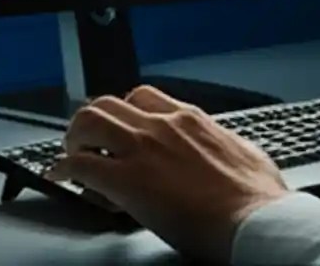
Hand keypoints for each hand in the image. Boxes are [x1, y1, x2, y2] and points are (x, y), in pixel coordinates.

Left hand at [45, 86, 287, 262]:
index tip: (120, 129)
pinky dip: (64, 169)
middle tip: (87, 143)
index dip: (125, 113)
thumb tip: (226, 149)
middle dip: (92, 122)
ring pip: (89, 121)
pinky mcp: (127, 181)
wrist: (257, 222)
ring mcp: (143, 149)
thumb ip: (224, 146)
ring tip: (72, 156)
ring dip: (75, 138)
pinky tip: (60, 178)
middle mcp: (163, 125)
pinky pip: (80, 164)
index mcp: (191, 120)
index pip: (144, 97)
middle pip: (109, 102)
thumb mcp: (246, 155)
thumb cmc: (259, 199)